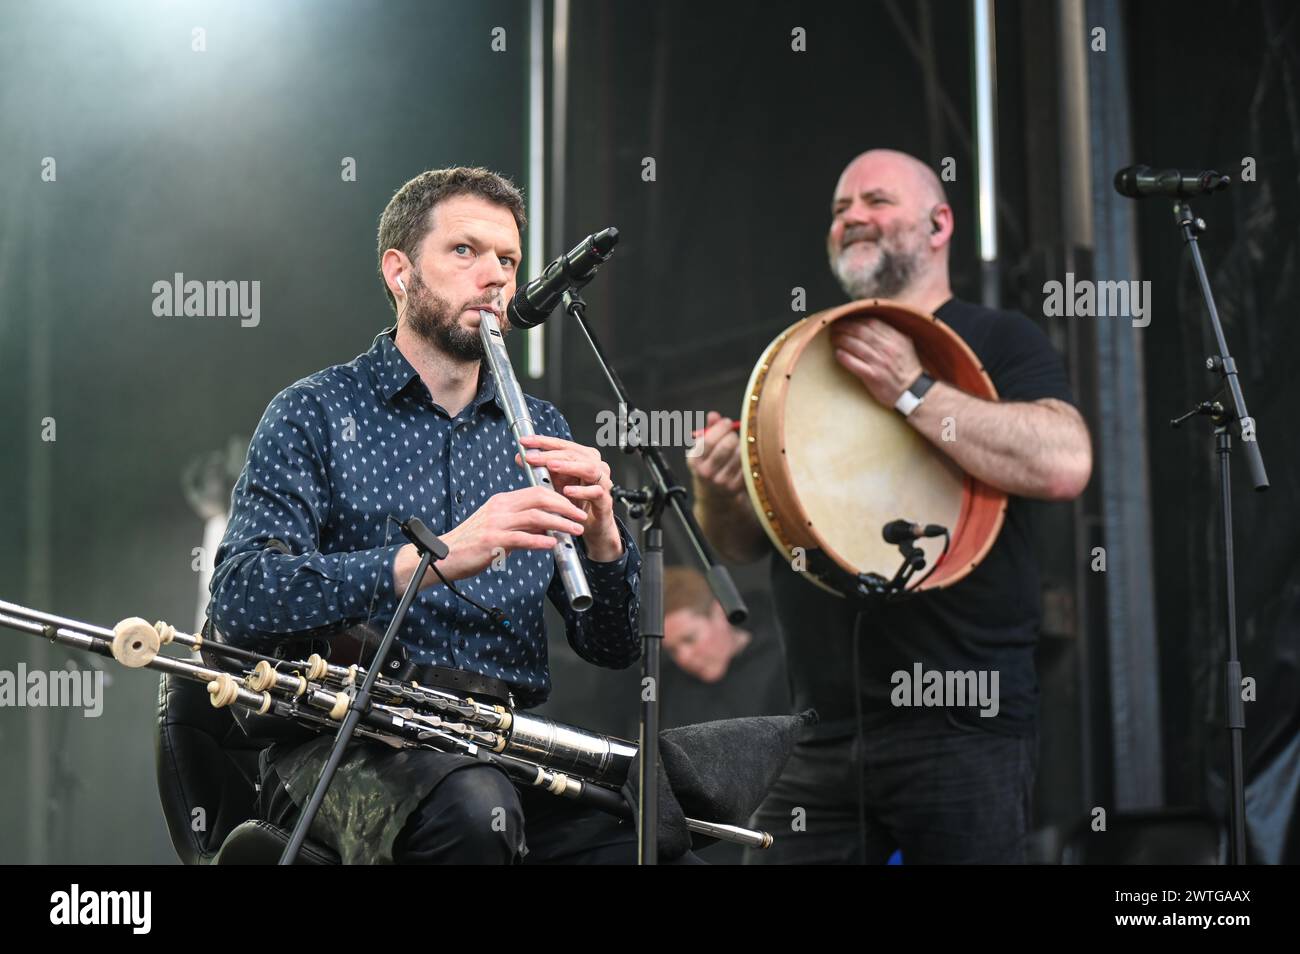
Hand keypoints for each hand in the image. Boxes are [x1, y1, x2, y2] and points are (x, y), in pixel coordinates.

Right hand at [394, 485, 588, 587]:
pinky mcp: (492, 541)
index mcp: (502, 501)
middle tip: (581, 516)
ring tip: (574, 531)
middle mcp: (500, 507)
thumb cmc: (471, 544)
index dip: (559, 497)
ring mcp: (495, 523)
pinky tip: (552, 544)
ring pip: (535, 516)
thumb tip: (547, 528)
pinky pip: (521, 538)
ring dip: (559, 523)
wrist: (443, 555)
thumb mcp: (500, 529)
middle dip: (565, 506)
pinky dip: (540, 540)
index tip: (574, 506)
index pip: (536, 491)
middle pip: (540, 498)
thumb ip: (523, 527)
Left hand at [515, 434, 622, 560]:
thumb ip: (540, 469)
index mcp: (583, 457)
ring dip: (568, 466)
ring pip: (588, 468)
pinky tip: (567, 491)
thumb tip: (520, 457)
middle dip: (551, 454)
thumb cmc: (576, 501)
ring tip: (551, 466)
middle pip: (574, 454)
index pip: (562, 444)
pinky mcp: (605, 499)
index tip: (525, 442)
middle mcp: (595, 465)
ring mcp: (603, 481)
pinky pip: (595, 491)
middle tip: (532, 457)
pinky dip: (581, 491)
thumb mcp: (555, 482)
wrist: (590, 524)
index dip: (542, 442)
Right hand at [686, 411, 744, 497]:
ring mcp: (721, 481)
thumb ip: (708, 429)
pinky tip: (743, 458)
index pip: (709, 440)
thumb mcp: (702, 448)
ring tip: (737, 447)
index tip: (727, 422)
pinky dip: (747, 458)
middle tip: (733, 434)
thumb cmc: (708, 463)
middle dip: (732, 436)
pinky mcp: (735, 487)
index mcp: (694, 460)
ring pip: (740, 455)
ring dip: (741, 446)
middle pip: (726, 446)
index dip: (721, 427)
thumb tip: (713, 415)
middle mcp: (706, 472)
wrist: (713, 494)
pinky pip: (747, 465)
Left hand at [829, 317, 922, 406]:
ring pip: (855, 345)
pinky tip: (838, 353)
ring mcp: (879, 362)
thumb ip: (891, 332)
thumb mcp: (905, 344)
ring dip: (840, 340)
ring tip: (833, 339)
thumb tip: (872, 321)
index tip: (845, 319)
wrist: (913, 391)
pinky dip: (843, 357)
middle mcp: (887, 348)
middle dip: (844, 327)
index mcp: (895, 338)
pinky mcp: (873, 376)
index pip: (871, 322)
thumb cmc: (906, 368)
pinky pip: (853, 363)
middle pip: (860, 331)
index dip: (855, 319)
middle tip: (834, 328)